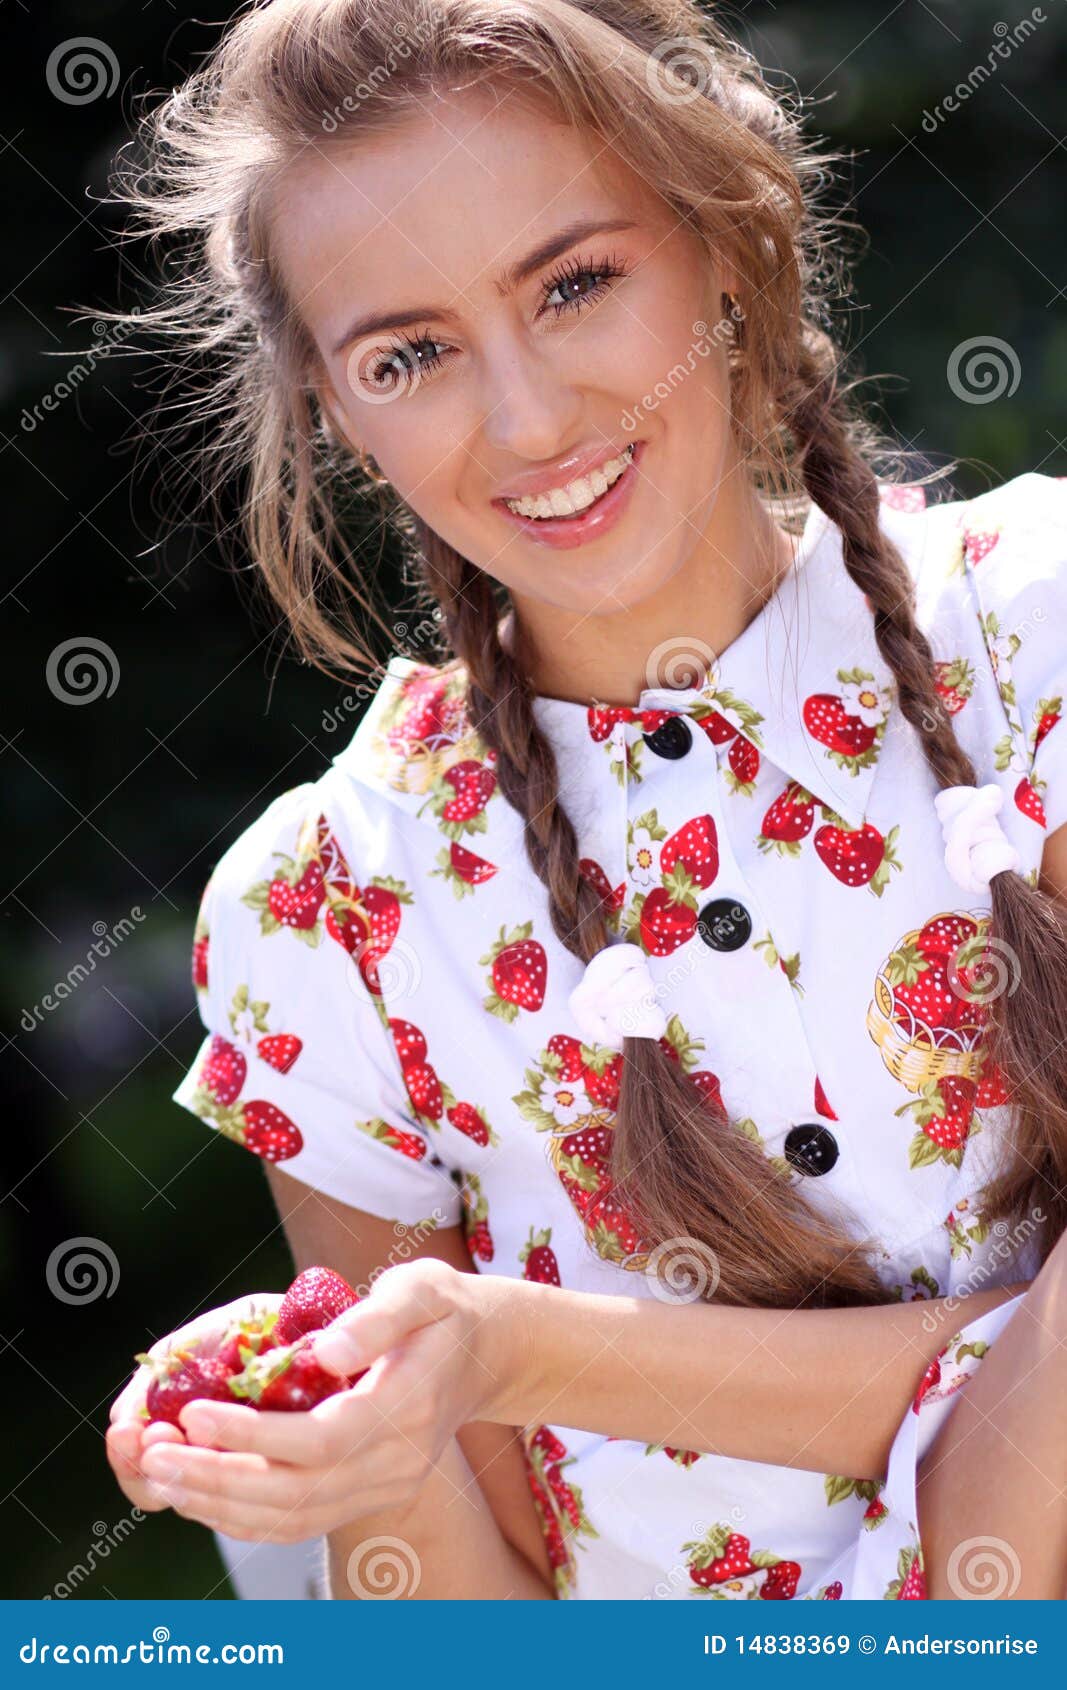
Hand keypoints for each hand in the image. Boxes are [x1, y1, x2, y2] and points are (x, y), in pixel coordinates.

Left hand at [132, 1258, 515, 1542]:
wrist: (485, 1353)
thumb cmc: (443, 1308)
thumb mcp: (421, 1290)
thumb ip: (376, 1319)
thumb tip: (322, 1352)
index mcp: (406, 1408)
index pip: (320, 1440)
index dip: (252, 1435)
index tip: (194, 1414)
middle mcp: (396, 1463)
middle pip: (295, 1494)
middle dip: (215, 1479)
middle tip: (151, 1455)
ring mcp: (385, 1488)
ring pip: (292, 1519)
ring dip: (219, 1505)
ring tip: (159, 1477)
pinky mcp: (369, 1496)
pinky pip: (300, 1521)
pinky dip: (244, 1515)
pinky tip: (200, 1492)